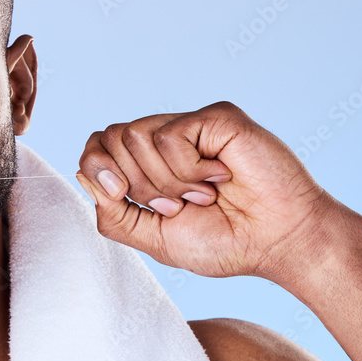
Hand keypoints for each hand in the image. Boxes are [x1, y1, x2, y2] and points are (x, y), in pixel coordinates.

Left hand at [75, 101, 336, 282]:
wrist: (277, 243)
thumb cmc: (224, 242)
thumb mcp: (153, 237)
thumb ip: (112, 213)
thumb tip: (84, 175)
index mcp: (148, 163)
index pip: (97, 145)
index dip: (98, 170)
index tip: (124, 198)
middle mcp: (166, 137)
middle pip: (109, 138)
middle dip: (134, 185)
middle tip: (175, 206)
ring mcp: (191, 124)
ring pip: (134, 136)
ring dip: (164, 181)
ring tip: (200, 196)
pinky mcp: (215, 117)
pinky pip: (169, 135)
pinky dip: (187, 170)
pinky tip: (218, 178)